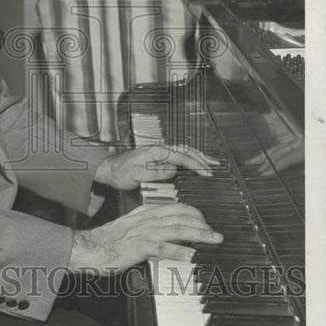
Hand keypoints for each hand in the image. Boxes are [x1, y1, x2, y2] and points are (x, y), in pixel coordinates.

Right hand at [68, 202, 222, 273]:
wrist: (85, 248)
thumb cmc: (105, 243)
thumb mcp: (128, 230)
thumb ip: (146, 229)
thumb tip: (165, 235)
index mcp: (143, 214)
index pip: (174, 207)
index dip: (194, 213)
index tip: (205, 221)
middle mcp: (145, 220)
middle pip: (180, 215)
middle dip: (202, 222)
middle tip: (216, 233)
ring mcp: (142, 232)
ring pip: (176, 228)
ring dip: (199, 234)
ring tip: (214, 240)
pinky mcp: (138, 247)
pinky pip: (163, 248)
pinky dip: (180, 251)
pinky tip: (193, 256)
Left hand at [94, 145, 219, 191]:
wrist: (109, 169)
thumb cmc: (121, 173)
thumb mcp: (137, 176)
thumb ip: (155, 173)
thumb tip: (173, 171)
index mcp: (156, 152)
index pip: (181, 157)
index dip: (196, 165)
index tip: (206, 173)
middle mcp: (159, 148)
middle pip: (186, 150)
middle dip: (202, 158)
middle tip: (216, 167)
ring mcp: (159, 151)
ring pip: (183, 150)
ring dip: (198, 156)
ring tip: (211, 163)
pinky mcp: (158, 155)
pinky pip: (178, 154)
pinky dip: (190, 157)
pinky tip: (194, 162)